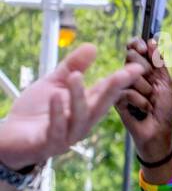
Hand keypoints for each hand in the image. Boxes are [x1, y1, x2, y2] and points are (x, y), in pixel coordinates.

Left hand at [0, 44, 143, 170]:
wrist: (11, 138)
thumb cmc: (34, 113)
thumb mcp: (54, 84)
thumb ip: (73, 66)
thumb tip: (93, 46)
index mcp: (85, 108)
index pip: (108, 92)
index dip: (123, 80)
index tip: (138, 67)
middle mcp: (81, 123)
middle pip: (101, 105)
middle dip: (113, 89)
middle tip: (124, 73)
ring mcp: (67, 135)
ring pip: (79, 117)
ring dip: (78, 97)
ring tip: (75, 76)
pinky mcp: (48, 144)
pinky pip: (56, 129)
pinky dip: (57, 114)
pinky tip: (56, 97)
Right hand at [114, 38, 171, 164]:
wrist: (158, 131)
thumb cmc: (164, 109)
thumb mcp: (166, 83)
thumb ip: (158, 63)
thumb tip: (151, 40)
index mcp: (142, 69)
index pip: (134, 48)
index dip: (137, 44)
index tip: (143, 47)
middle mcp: (129, 75)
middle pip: (131, 56)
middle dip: (146, 70)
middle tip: (152, 88)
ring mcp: (120, 86)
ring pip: (130, 74)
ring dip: (146, 90)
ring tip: (149, 102)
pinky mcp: (115, 99)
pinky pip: (127, 91)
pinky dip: (141, 101)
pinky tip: (143, 110)